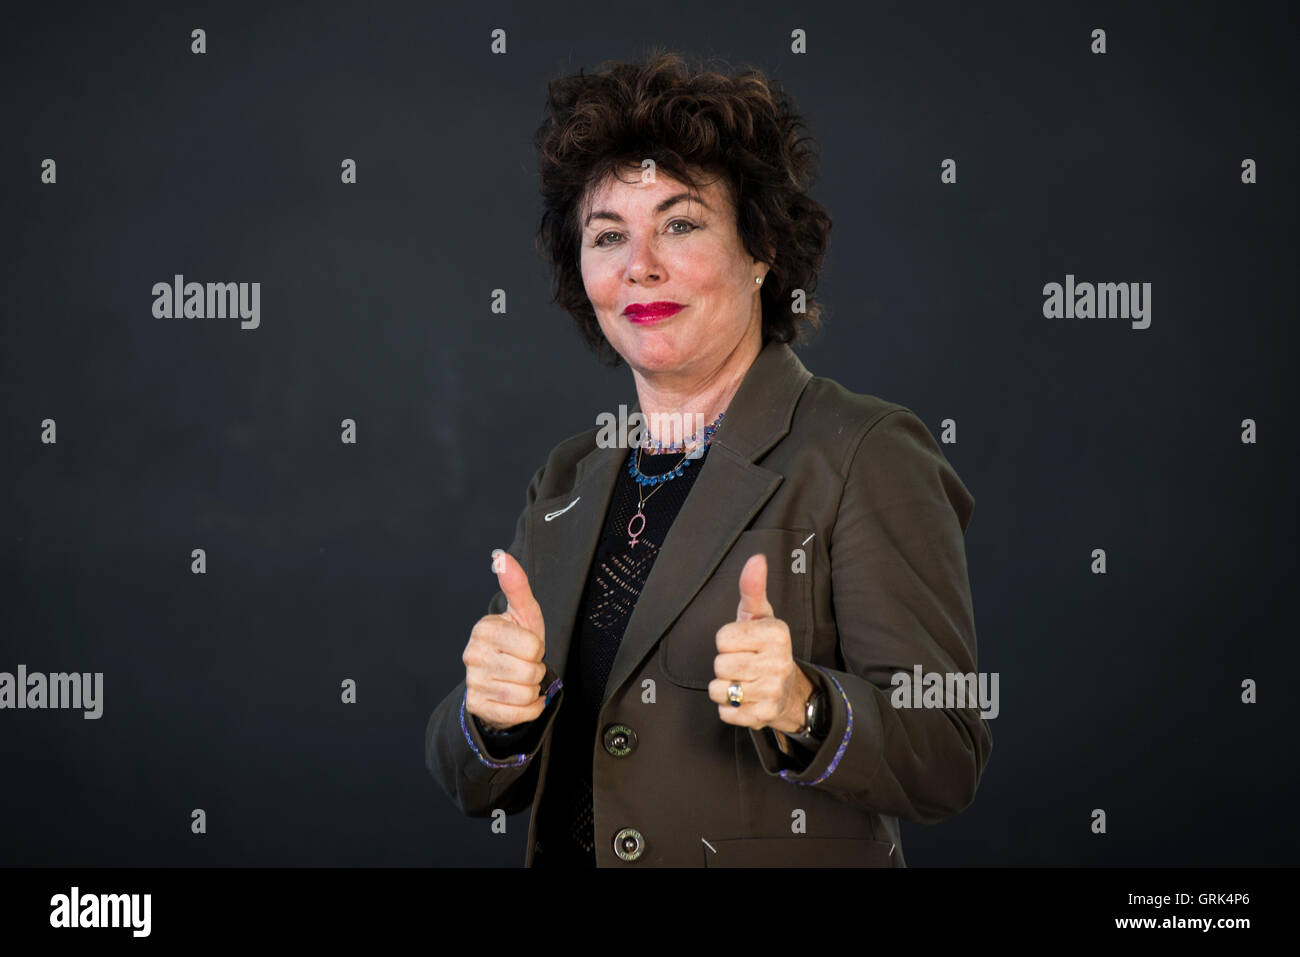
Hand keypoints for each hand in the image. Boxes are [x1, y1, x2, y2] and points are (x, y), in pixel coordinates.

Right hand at [462, 549, 547, 730]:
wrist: (503, 677)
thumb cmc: (517, 641)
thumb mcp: (523, 613)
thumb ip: (516, 585)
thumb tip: (501, 557)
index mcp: (485, 628)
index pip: (532, 646)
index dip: (537, 649)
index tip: (526, 647)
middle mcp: (472, 654)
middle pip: (529, 671)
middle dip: (536, 671)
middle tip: (524, 664)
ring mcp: (472, 681)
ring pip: (524, 694)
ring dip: (532, 690)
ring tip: (521, 680)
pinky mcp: (476, 705)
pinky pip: (518, 713)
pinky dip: (529, 709)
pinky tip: (521, 698)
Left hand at [709, 553, 814, 733]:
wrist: (789, 690)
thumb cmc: (765, 647)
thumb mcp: (759, 616)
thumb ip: (753, 588)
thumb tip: (756, 558)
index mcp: (777, 634)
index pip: (723, 637)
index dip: (726, 641)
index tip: (742, 643)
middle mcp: (779, 663)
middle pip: (720, 665)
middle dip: (725, 665)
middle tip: (743, 664)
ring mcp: (772, 691)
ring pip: (719, 690)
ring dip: (724, 687)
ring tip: (742, 681)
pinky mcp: (764, 716)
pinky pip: (725, 712)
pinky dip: (729, 708)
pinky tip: (745, 699)